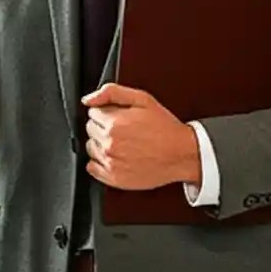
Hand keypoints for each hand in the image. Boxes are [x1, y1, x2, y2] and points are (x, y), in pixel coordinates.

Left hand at [81, 83, 200, 190]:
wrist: (182, 154)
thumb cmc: (165, 128)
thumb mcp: (142, 99)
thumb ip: (111, 93)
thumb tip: (88, 100)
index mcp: (114, 123)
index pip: (93, 112)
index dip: (107, 112)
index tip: (119, 117)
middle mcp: (109, 143)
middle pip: (90, 129)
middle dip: (104, 127)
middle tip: (125, 130)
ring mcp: (111, 162)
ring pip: (91, 147)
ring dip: (102, 144)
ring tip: (124, 144)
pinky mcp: (114, 178)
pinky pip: (92, 168)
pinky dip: (100, 162)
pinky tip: (117, 157)